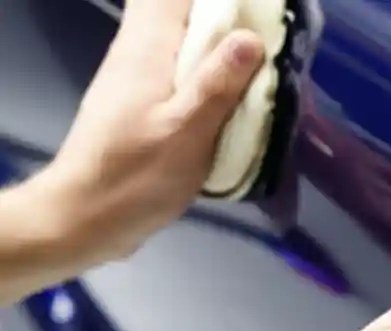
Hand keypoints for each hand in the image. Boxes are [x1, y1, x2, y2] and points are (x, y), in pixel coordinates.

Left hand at [43, 0, 263, 261]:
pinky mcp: (143, 105)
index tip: (255, 16)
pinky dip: (211, 82)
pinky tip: (238, 106)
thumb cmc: (136, 176)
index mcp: (147, 49)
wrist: (87, 217)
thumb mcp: (186, 131)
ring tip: (265, 75)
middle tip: (271, 48)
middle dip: (227, 24)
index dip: (214, 2)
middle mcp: (138, 53)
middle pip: (183, 15)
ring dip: (222, 55)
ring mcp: (138, 79)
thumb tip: (250, 37)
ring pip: (185, 46)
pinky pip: (183, 75)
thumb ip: (217, 84)